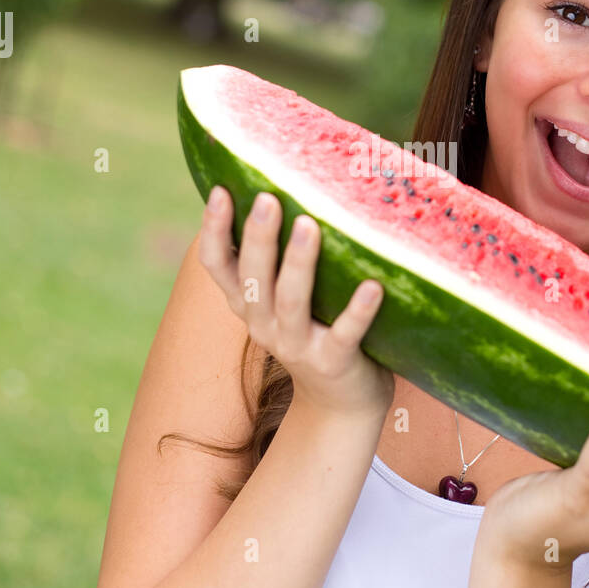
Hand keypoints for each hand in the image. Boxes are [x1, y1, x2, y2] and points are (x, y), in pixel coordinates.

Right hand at [198, 186, 394, 418]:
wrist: (341, 403)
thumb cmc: (316, 329)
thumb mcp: (285, 297)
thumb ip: (279, 256)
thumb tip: (289, 184)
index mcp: (247, 304)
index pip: (217, 265)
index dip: (214, 230)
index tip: (220, 191)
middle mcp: (263, 325)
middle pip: (253, 277)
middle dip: (258, 237)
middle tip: (268, 197)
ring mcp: (297, 347)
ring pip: (290, 302)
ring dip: (299, 264)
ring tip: (309, 225)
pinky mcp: (333, 363)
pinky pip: (344, 334)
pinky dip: (357, 311)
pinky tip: (374, 286)